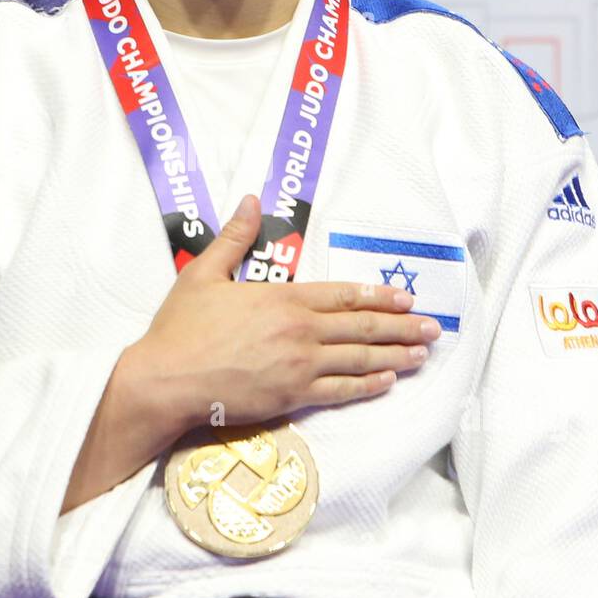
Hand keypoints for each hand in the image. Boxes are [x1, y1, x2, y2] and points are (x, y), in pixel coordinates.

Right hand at [124, 193, 441, 458]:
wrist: (165, 380)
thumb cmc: (181, 328)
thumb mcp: (204, 273)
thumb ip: (234, 237)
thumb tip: (250, 200)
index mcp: (283, 298)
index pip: (343, 294)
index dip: (378, 295)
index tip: (405, 297)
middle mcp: (300, 331)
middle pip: (362, 327)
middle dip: (401, 326)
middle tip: (432, 329)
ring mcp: (299, 366)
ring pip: (359, 359)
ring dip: (395, 356)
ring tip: (421, 355)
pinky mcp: (291, 397)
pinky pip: (340, 392)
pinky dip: (367, 386)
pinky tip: (386, 381)